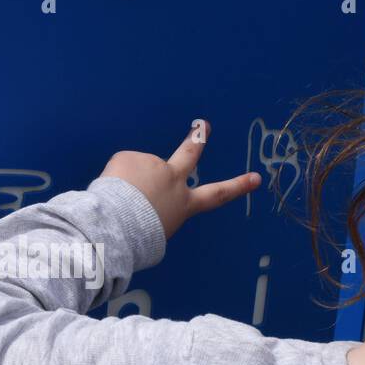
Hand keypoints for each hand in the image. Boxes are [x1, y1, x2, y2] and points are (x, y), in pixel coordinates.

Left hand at [100, 120, 260, 237]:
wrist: (117, 225)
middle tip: (204, 126)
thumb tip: (143, 198)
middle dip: (198, 140)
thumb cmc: (136, 237)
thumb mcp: (157, 231)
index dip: (237, 187)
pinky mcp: (130, 157)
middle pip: (189, 155)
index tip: (255, 178)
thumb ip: (157, 211)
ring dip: (127, 183)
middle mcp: (172, 180)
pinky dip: (113, 179)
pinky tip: (110, 191)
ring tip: (118, 201)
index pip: (216, 195)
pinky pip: (119, 169)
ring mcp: (152, 165)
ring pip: (137, 172)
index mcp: (183, 204)